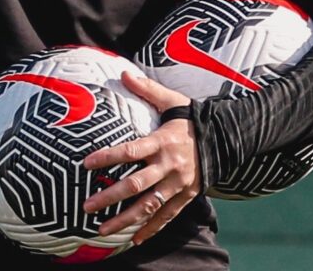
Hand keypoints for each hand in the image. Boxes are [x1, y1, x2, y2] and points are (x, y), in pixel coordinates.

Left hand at [81, 72, 200, 245]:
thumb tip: (123, 73)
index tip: (86, 163)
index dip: (107, 157)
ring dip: (125, 220)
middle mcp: (169, 166)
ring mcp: (178, 184)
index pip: (130, 151)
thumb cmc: (192, 118)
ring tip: (102, 230)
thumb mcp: (172, 100)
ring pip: (149, 206)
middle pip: (135, 185)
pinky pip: (167, 216)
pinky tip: (134, 240)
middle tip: (86, 205)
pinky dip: (151, 229)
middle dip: (109, 197)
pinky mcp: (186, 197)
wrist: (227, 138)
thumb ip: (147, 89)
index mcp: (162, 142)